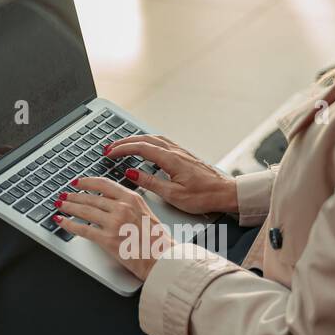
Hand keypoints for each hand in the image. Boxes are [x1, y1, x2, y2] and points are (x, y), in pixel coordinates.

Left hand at [54, 177, 173, 280]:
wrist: (163, 258)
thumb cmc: (157, 241)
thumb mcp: (145, 213)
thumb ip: (128, 205)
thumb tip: (110, 204)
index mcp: (132, 199)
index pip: (104, 184)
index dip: (87, 182)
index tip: (78, 182)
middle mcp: (121, 207)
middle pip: (91, 198)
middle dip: (74, 196)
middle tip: (64, 196)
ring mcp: (114, 223)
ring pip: (84, 210)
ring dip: (68, 207)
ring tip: (60, 206)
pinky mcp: (107, 239)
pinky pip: (82, 229)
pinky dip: (69, 224)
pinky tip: (62, 221)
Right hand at [104, 135, 237, 214]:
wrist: (226, 193)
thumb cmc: (204, 196)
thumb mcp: (173, 194)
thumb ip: (150, 182)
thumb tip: (130, 173)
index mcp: (170, 159)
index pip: (140, 148)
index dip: (122, 149)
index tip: (109, 153)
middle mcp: (175, 151)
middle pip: (144, 139)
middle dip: (125, 141)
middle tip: (109, 147)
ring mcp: (181, 152)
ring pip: (153, 138)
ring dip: (136, 140)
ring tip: (123, 146)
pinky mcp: (184, 156)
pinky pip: (162, 142)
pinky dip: (148, 142)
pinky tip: (145, 148)